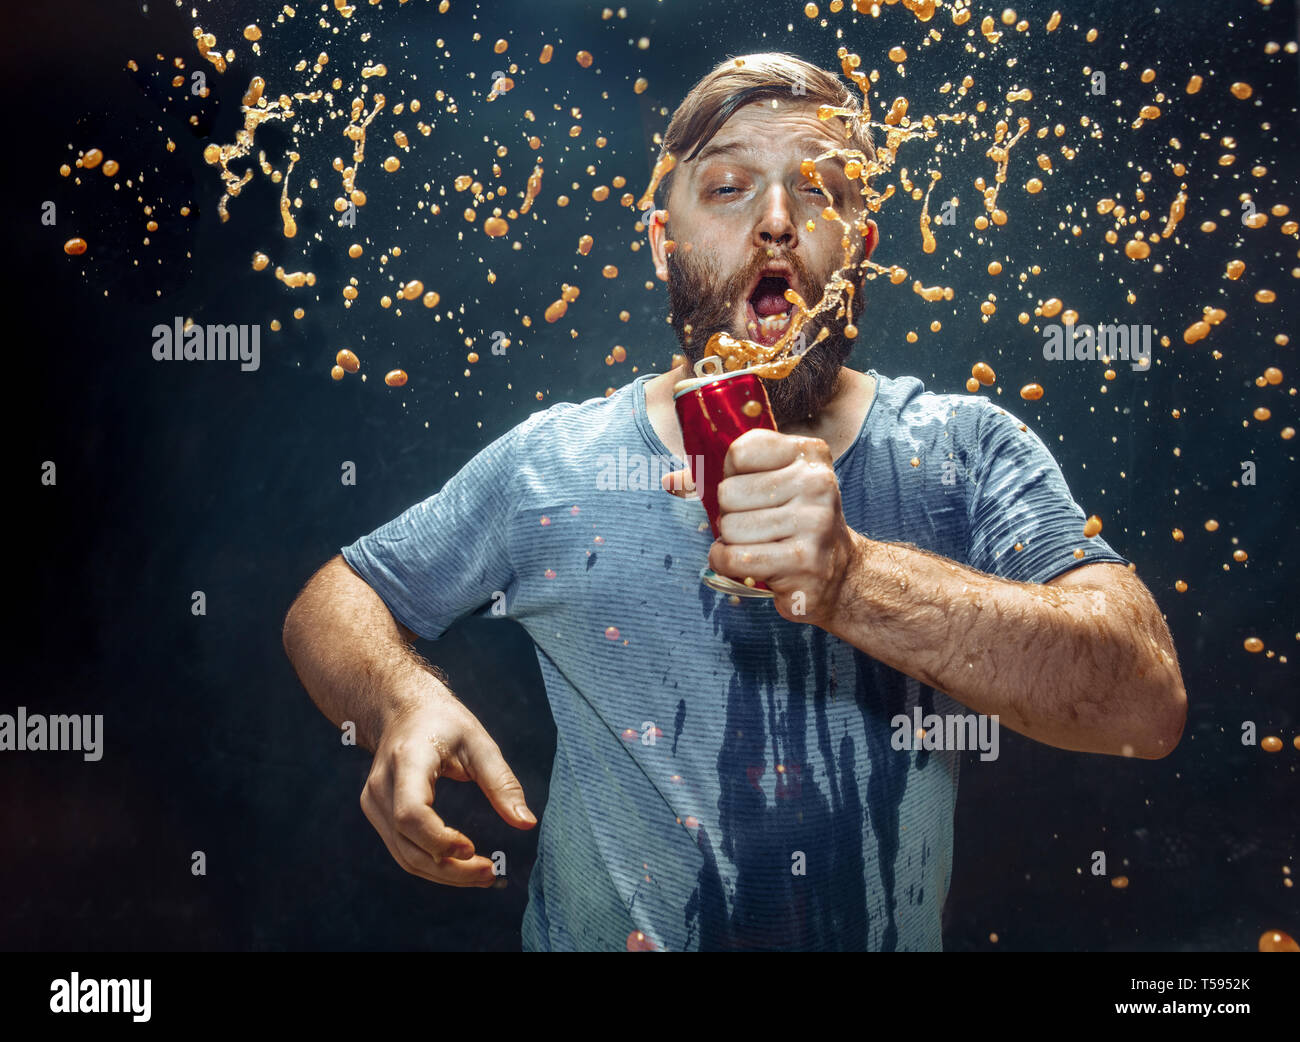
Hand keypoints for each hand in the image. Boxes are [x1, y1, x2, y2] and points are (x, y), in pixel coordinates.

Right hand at [360, 698, 535, 886]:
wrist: (402, 709)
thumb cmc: (445, 722)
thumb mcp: (479, 743)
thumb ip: (502, 782)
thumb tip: (527, 823)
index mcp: (407, 760)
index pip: (411, 813)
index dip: (439, 839)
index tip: (472, 849)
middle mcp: (381, 785)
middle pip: (408, 844)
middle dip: (450, 869)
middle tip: (490, 874)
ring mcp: (374, 802)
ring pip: (404, 856)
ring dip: (443, 874)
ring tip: (483, 875)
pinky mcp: (377, 814)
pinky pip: (402, 850)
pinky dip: (432, 864)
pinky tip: (461, 866)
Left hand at [666, 428, 861, 626]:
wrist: (841, 573)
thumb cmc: (794, 523)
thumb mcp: (772, 485)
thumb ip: (721, 476)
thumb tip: (669, 480)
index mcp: (808, 454)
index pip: (739, 452)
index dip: (731, 474)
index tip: (749, 488)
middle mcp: (816, 483)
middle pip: (728, 493)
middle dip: (730, 514)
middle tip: (754, 524)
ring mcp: (813, 523)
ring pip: (729, 528)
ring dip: (731, 542)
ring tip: (756, 544)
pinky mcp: (802, 561)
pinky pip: (734, 558)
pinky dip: (726, 563)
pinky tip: (745, 563)